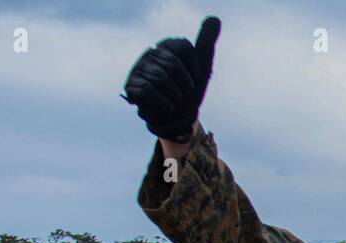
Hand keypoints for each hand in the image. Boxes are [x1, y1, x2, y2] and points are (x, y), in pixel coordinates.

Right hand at [123, 16, 220, 141]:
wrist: (177, 121)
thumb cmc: (188, 93)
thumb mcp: (202, 67)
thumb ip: (206, 43)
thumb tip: (214, 18)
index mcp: (167, 46)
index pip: (185, 47)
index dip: (195, 69)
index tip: (194, 79)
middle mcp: (151, 53)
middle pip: (174, 64)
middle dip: (185, 86)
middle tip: (183, 94)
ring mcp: (139, 68)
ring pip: (162, 78)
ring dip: (175, 96)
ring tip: (174, 100)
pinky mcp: (131, 85)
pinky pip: (149, 91)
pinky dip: (164, 103)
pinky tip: (166, 107)